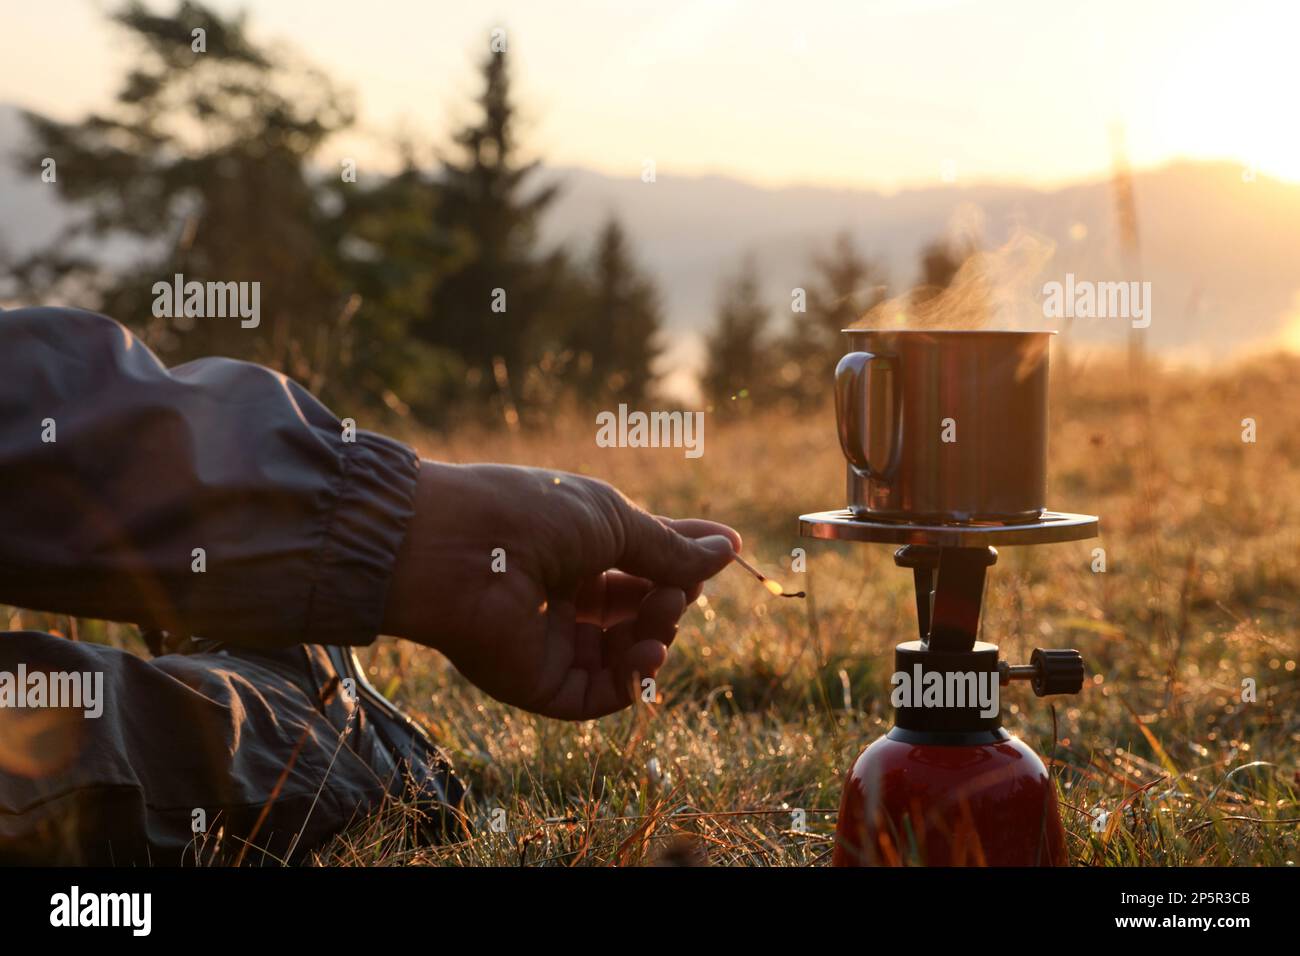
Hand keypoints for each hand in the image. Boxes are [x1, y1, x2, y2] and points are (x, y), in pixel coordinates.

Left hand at [382, 462, 740, 719]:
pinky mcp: (538, 683)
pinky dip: (633, 678)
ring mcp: (552, 641)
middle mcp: (565, 594)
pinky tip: (647, 652)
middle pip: (641, 609)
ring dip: (658, 636)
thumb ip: (670, 549)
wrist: (460, 549)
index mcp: (576, 547)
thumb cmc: (532, 515)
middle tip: (681, 588)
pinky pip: (599, 694)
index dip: (684, 560)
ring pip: (626, 653)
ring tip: (662, 614)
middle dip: (673, 598)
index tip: (729, 552)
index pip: (643, 562)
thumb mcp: (613, 521)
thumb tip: (731, 550)